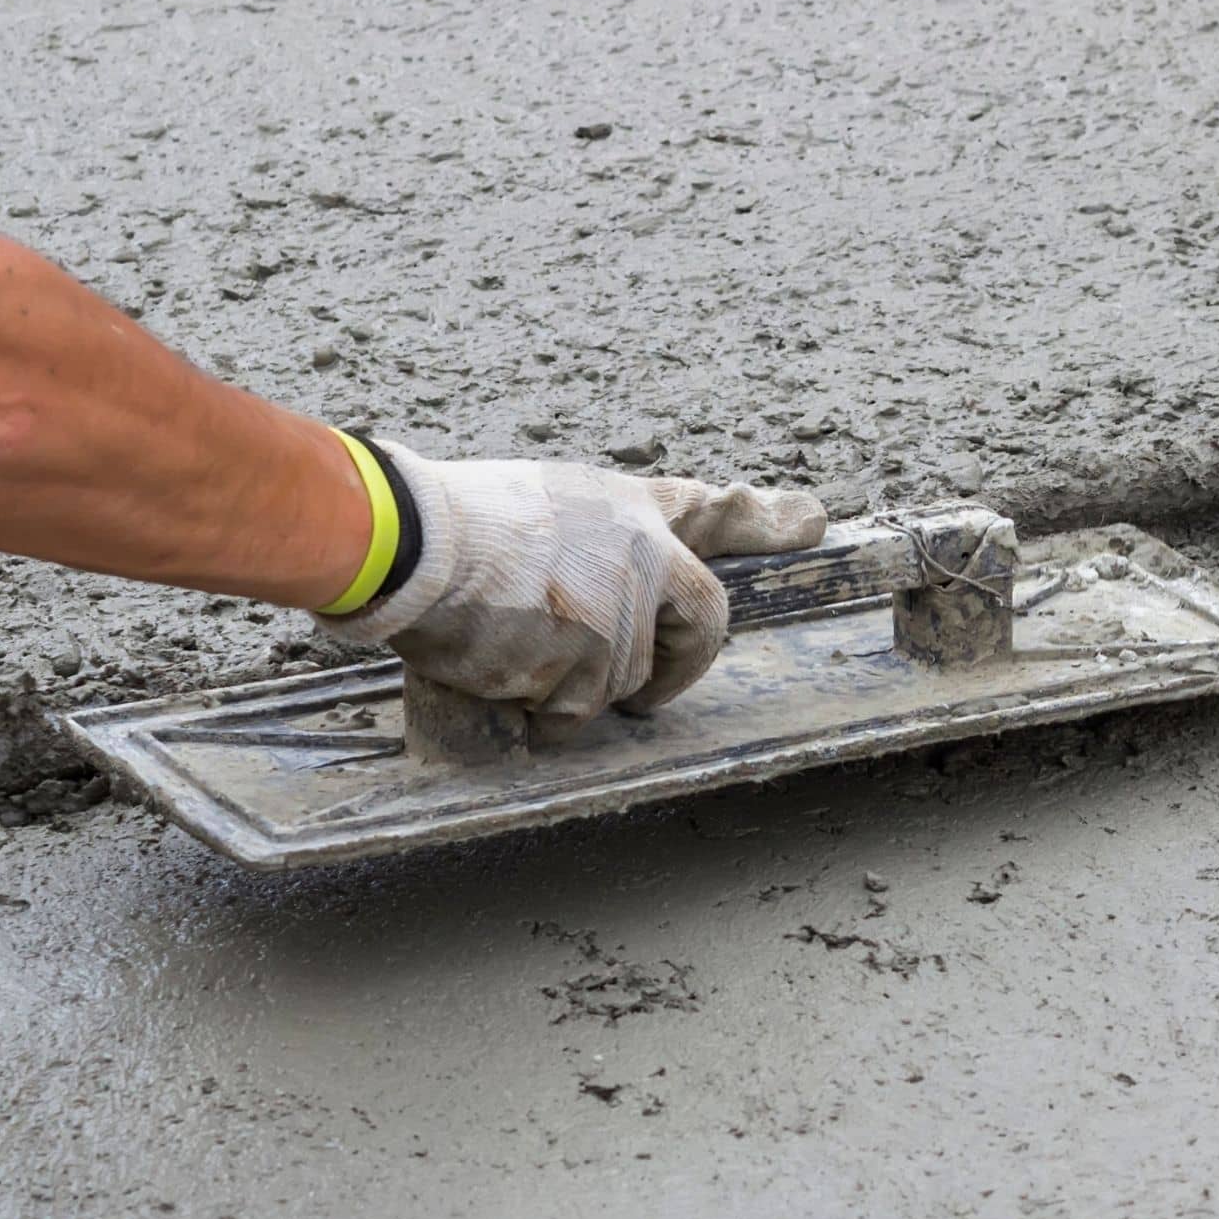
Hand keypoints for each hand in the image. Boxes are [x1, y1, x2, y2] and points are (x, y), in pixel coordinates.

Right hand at [319, 446, 826, 725]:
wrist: (406, 542)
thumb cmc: (444, 525)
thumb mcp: (534, 505)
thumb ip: (582, 546)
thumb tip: (586, 603)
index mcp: (620, 506)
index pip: (706, 509)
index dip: (761, 517)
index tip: (812, 519)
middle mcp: (639, 551)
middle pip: (701, 621)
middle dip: (682, 668)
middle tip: (647, 698)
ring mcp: (620, 605)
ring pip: (621, 680)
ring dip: (571, 688)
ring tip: (508, 647)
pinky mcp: (593, 656)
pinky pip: (575, 713)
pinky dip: (538, 713)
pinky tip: (497, 674)